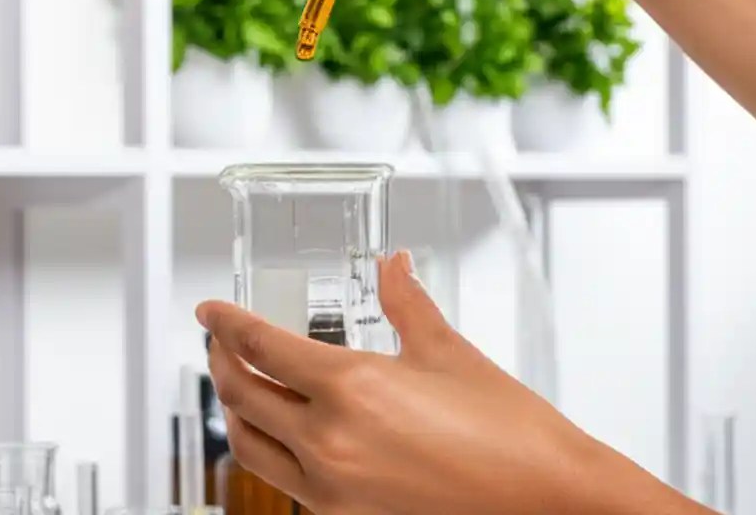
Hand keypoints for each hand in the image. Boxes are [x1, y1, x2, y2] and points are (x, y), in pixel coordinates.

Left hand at [198, 252, 707, 514]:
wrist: (546, 499)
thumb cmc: (509, 432)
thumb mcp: (447, 351)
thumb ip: (406, 301)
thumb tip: (394, 264)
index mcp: (351, 389)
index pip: (260, 346)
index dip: (224, 322)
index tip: (208, 310)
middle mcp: (330, 441)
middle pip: (241, 394)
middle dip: (220, 359)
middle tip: (219, 339)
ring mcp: (332, 487)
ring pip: (249, 443)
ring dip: (235, 408)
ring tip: (239, 382)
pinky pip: (282, 477)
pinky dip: (267, 447)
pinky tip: (281, 430)